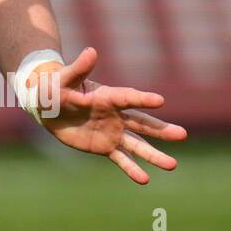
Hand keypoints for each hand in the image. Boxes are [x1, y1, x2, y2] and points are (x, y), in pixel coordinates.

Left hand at [32, 47, 185, 183]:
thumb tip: (91, 51)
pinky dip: (132, 169)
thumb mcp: (65, 78)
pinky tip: (144, 179)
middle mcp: (115, 115)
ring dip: (154, 155)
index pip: (128, 98)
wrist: (48, 107)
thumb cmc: (56, 87)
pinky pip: (121, 159)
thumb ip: (80, 68)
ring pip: (137, 145)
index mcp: (107, 97)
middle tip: (182, 134)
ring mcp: (112, 132)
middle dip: (161, 130)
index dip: (142, 99)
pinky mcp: (104, 146)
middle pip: (142, 124)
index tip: (159, 101)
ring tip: (172, 165)